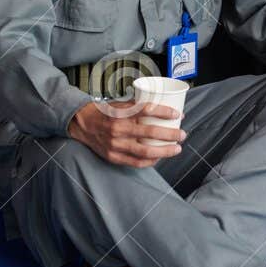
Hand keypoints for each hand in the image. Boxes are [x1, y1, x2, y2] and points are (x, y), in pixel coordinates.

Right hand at [68, 100, 184, 167]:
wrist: (82, 124)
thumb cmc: (106, 112)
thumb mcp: (120, 104)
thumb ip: (138, 105)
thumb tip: (164, 104)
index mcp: (121, 112)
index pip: (147, 109)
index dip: (165, 112)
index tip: (178, 114)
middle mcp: (118, 128)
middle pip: (150, 132)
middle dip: (170, 134)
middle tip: (182, 134)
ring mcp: (115, 144)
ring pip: (145, 151)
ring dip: (165, 151)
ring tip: (177, 148)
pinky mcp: (113, 156)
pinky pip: (136, 162)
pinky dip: (151, 161)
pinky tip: (160, 157)